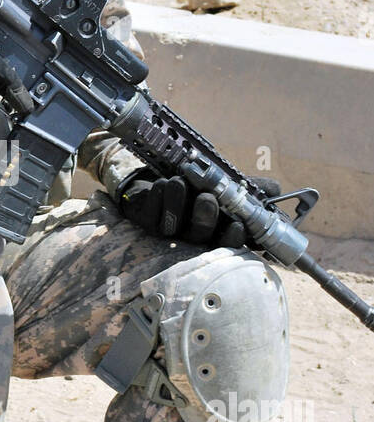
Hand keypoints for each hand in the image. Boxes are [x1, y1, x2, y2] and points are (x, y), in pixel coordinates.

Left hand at [116, 172, 280, 246]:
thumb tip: (276, 190)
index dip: (232, 238)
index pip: (227, 245)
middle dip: (204, 218)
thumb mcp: (230, 185)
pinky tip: (163, 183)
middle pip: (199, 236)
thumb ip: (252, 189)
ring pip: (173, 225)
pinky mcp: (146, 220)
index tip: (238, 225)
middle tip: (206, 198)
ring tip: (179, 182)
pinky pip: (150, 213)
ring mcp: (169, 231)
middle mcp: (192, 237)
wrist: (164, 177)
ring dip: (178, 202)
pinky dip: (157, 196)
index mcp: (216, 234)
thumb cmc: (203, 185)